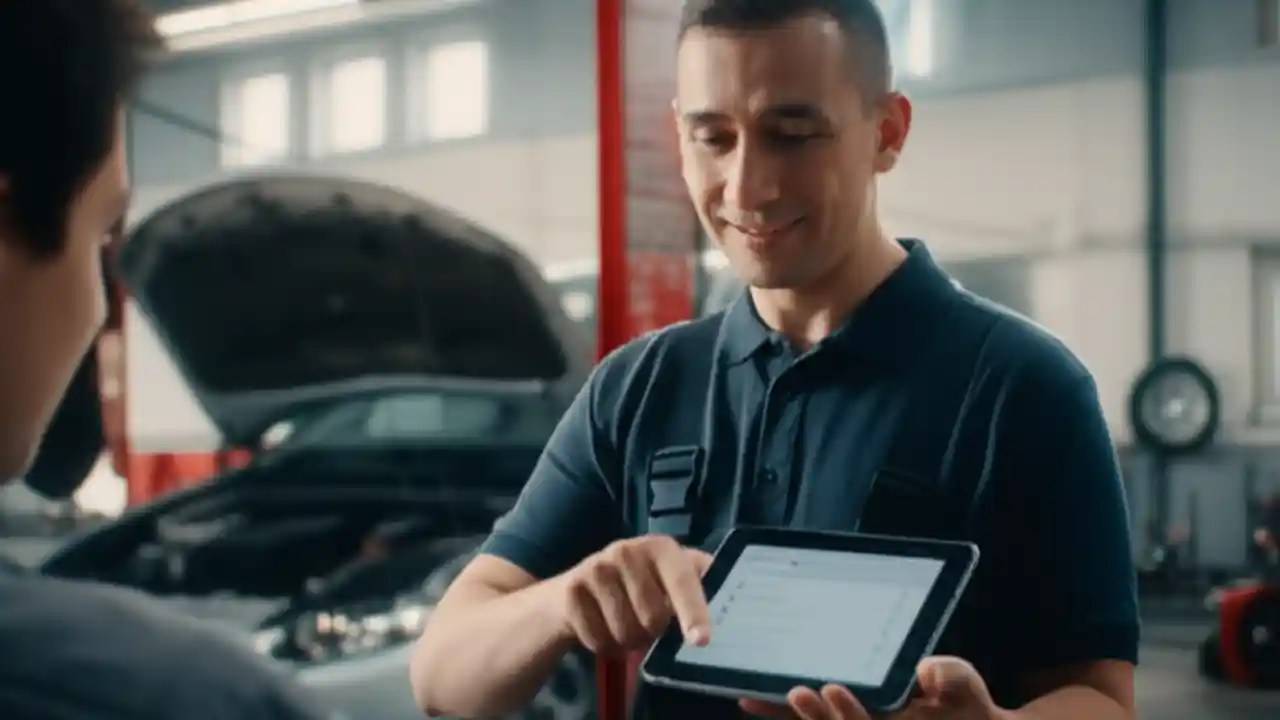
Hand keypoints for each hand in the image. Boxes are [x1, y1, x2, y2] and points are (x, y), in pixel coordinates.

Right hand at [555, 534, 712, 656]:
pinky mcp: (572, 590)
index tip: (701, 640)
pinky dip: (603, 646)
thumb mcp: (669, 577)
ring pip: (625, 633)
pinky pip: (598, 641)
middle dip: (651, 632)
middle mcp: (627, 550)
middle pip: (652, 618)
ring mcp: (596, 567)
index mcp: (661, 548)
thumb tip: (737, 606)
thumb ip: (700, 584)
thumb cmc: (637, 586)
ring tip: (623, 624)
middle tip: (645, 623)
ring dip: (627, 641)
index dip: (693, 611)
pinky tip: (601, 627)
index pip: (682, 581)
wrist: (574, 590)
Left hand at [739, 657, 1006, 719]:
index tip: (832, 688)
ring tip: (757, 697)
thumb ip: (948, 679)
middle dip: (814, 718)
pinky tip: (750, 699)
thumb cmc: (961, 701)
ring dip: (790, 718)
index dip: (849, 713)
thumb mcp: (961, 684)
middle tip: (796, 692)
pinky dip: (779, 714)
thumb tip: (925, 672)